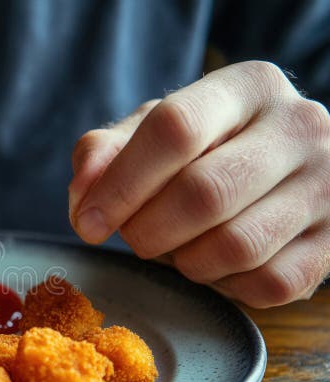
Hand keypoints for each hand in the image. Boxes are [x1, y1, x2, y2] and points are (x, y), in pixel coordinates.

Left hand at [70, 61, 329, 307]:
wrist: (285, 172)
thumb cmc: (203, 150)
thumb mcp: (152, 134)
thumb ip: (107, 153)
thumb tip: (84, 192)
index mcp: (248, 87)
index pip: (175, 128)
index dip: (120, 184)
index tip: (88, 223)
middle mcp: (300, 127)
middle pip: (203, 193)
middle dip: (148, 230)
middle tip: (135, 237)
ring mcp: (327, 185)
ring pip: (236, 246)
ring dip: (186, 262)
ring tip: (178, 246)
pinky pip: (266, 284)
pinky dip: (225, 285)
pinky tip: (217, 263)